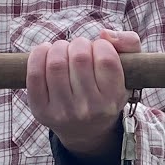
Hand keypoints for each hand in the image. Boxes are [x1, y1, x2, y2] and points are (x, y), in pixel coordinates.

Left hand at [25, 28, 136, 159]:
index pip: (106, 59)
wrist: (86, 130)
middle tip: (80, 48)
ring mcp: (63, 111)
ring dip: (59, 47)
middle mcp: (89, 109)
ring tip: (64, 50)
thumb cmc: (106, 91)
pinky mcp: (40, 110)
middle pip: (80, 58)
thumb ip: (129, 43)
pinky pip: (34, 75)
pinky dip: (38, 55)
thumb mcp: (129, 71)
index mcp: (113, 99)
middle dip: (79, 44)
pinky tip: (46, 51)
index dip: (101, 45)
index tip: (99, 48)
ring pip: (56, 63)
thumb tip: (104, 34)